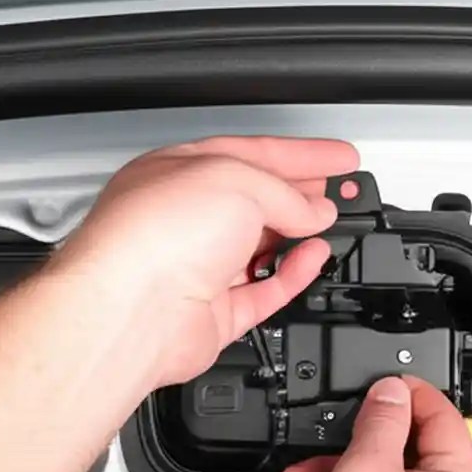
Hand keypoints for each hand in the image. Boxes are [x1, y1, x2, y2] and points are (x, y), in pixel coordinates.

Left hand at [47, 136, 359, 388]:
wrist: (131, 310)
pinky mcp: (209, 316)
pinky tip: (312, 259)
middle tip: (340, 189)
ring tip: (332, 224)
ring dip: (297, 236)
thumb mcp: (238, 182)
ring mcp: (195, 268)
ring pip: (257, 250)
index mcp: (180, 172)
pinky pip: (261, 293)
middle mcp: (184, 219)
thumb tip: (313, 209)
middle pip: (254, 202)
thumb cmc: (156, 236)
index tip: (336, 158)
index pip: (250, 156)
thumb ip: (284, 193)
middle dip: (300, 194)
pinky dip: (290, 276)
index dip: (299, 155)